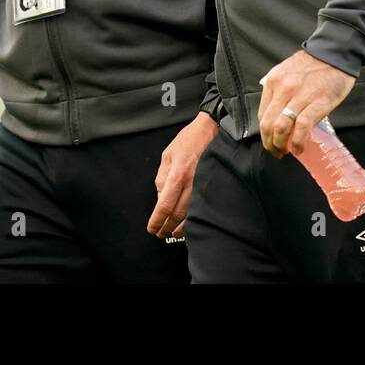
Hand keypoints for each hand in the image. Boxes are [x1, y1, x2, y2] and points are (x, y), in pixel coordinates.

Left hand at [147, 112, 218, 238]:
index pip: (165, 205)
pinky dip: (193, 219)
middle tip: (160, 234)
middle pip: (177, 214)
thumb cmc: (188, 140)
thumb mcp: (167, 155)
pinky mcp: (211, 186)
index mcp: (177, 175)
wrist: (211, 130)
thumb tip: (160, 198)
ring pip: (191, 215)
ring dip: (180, 227)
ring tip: (172, 233)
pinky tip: (187, 223)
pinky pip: (201, 208)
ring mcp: (203, 186)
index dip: (157, 220)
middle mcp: (191, 183)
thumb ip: (162, 177)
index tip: (152, 229)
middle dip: (167, 227)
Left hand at [259, 50, 355, 157]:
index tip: (270, 141)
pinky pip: (302, 128)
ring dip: (281, 145)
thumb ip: (279, 89)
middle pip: (268, 124)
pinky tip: (299, 148)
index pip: (262, 114)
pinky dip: (298, 142)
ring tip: (286, 152)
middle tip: (276, 151)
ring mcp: (300, 96)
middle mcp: (283, 88)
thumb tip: (275, 111)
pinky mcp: (318, 103)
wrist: (335, 53)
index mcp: (274, 81)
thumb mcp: (287, 71)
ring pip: (281, 128)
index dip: (265, 133)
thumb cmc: (313, 64)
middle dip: (270, 143)